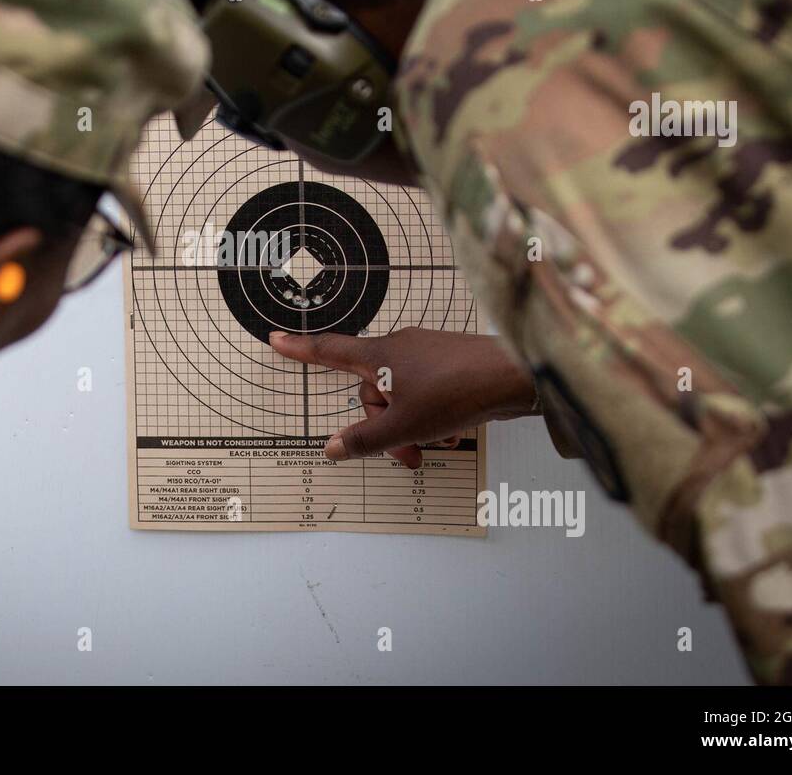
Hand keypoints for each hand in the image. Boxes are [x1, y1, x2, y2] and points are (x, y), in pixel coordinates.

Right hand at [268, 328, 535, 468]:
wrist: (515, 376)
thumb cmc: (457, 392)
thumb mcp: (403, 426)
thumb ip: (364, 440)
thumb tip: (333, 448)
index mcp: (379, 355)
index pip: (329, 351)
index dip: (301, 349)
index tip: (276, 339)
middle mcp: (399, 348)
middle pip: (371, 391)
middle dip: (383, 426)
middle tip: (404, 454)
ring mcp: (425, 354)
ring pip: (401, 396)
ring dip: (410, 425)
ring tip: (434, 443)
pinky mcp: (449, 363)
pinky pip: (425, 392)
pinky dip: (431, 415)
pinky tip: (451, 432)